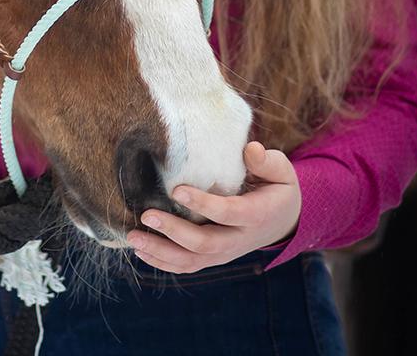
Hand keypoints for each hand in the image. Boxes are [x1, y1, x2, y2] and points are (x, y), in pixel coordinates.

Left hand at [127, 141, 300, 273]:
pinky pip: (187, 266)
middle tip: (146, 216)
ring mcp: (225, 253)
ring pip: (191, 261)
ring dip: (160, 251)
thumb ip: (267, 161)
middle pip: (204, 243)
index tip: (176, 190)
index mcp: (256, 215)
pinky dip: (162, 262)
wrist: (283, 221)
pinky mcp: (213, 258)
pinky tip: (140, 251)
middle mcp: (238, 240)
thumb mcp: (281, 171)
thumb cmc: (276, 188)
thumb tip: (250, 149)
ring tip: (133, 237)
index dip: (202, 204)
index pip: (227, 213)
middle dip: (173, 232)